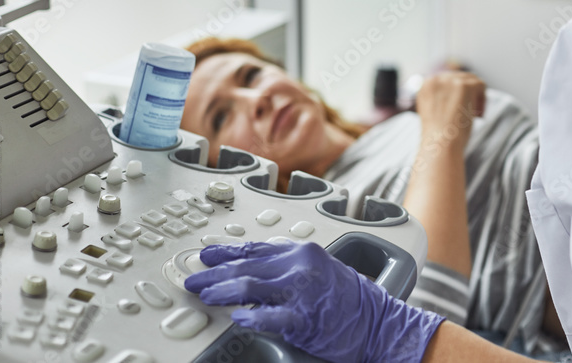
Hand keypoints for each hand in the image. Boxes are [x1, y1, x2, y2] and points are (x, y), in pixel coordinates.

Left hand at [185, 241, 444, 362]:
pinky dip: (251, 316)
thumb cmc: (349, 299)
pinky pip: (270, 316)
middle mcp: (300, 264)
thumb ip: (285, 269)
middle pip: (246, 265)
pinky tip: (238, 318)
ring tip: (207, 296)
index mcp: (302, 251)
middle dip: (214, 274)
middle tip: (193, 280)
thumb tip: (248, 273)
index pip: (254, 249)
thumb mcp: (317, 270)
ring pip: (250, 285)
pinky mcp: (305, 316)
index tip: (204, 257)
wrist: (378, 322)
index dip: (225, 253)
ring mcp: (302, 289)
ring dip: (223, 291)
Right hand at [415, 72, 485, 151]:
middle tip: (467, 114)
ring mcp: (450, 81)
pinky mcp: (464, 85)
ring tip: (472, 114)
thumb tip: (456, 94)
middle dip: (467, 95)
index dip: (456, 95)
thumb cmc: (438, 135)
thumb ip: (440, 98)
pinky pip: (481, 85)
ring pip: (472, 80)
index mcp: (425, 85)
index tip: (458, 109)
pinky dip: (483, 100)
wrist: (440, 143)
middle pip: (460, 77)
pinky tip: (477, 114)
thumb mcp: (432, 111)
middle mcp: (435, 79)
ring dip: (475, 97)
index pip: (447, 80)